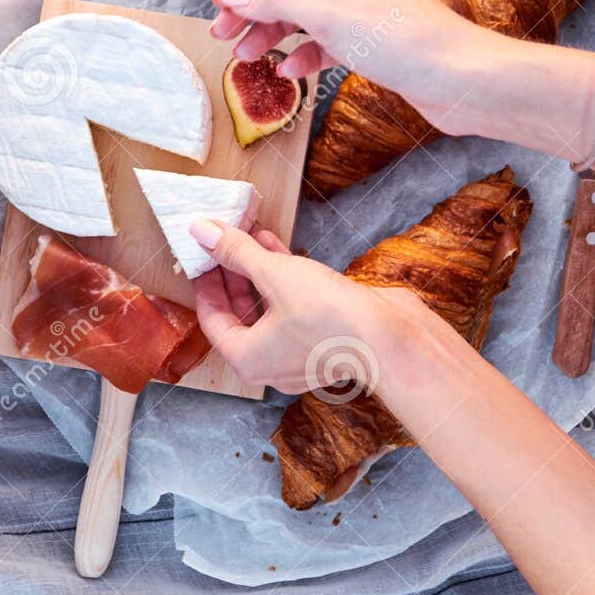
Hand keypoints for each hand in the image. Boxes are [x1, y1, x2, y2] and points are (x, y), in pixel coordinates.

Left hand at [188, 219, 417, 394]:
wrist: (392, 338)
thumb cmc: (329, 318)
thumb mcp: (274, 275)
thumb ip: (235, 251)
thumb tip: (201, 231)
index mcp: (247, 359)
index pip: (211, 319)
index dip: (205, 282)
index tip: (202, 254)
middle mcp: (270, 363)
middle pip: (239, 313)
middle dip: (231, 272)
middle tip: (222, 241)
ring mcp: (300, 353)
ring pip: (267, 308)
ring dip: (257, 270)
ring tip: (248, 234)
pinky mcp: (325, 339)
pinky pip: (293, 307)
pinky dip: (283, 278)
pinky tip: (275, 245)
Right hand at [207, 0, 509, 134]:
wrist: (460, 80)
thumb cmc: (406, 41)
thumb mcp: (329, 17)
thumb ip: (276, 1)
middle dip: (252, 2)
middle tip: (223, 30)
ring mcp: (359, 6)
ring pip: (300, 10)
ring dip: (269, 30)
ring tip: (244, 56)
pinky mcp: (367, 39)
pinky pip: (322, 38)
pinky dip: (301, 53)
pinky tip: (288, 71)